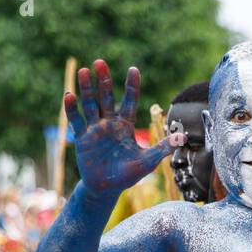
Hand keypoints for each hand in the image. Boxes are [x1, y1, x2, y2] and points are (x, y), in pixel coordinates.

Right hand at [65, 60, 181, 198]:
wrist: (105, 189)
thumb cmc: (127, 175)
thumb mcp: (146, 162)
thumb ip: (161, 148)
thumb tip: (182, 138)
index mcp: (125, 126)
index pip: (130, 101)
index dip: (132, 86)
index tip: (133, 69)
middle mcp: (109, 123)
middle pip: (106, 97)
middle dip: (104, 80)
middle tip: (100, 62)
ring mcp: (95, 129)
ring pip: (90, 104)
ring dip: (87, 89)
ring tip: (84, 71)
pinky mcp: (82, 138)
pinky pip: (76, 121)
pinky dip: (72, 109)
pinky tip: (69, 96)